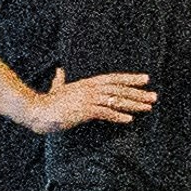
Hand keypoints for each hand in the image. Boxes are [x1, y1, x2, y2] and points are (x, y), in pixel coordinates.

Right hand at [32, 67, 155, 133]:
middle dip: (138, 93)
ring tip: (148, 107)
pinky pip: (105, 113)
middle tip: (154, 96)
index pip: (113, 79)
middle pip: (119, 89)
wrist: (37, 111)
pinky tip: (129, 120)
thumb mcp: (56, 89)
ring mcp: (88, 99)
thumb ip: (60, 80)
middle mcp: (90, 89)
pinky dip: (118, 116)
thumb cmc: (46, 102)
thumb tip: (59, 71)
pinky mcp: (84, 111)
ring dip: (133, 104)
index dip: (130, 78)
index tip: (146, 80)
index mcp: (87, 83)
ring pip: (116, 100)